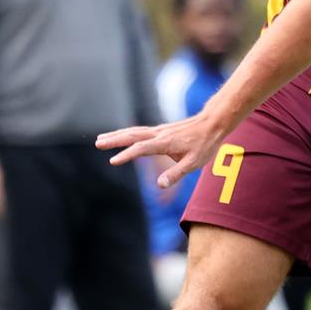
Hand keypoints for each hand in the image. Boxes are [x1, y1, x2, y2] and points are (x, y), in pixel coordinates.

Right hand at [97, 116, 222, 189]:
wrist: (212, 124)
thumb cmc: (204, 144)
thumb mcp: (194, 163)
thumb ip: (176, 174)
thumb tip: (159, 185)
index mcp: (165, 143)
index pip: (141, 149)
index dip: (126, 155)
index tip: (113, 161)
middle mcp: (159, 134)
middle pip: (132, 136)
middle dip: (114, 140)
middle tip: (97, 143)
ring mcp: (159, 131)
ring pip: (133, 131)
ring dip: (116, 135)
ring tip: (100, 139)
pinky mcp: (161, 130)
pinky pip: (139, 131)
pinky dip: (126, 133)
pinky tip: (120, 136)